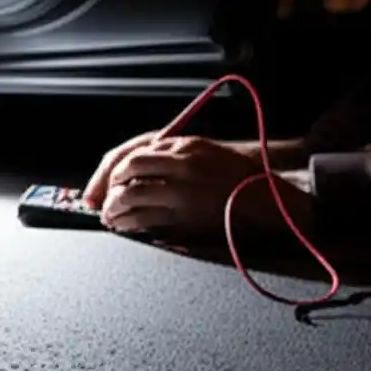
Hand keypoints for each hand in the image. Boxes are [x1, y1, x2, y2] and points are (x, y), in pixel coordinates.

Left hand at [82, 133, 308, 210]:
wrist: (271, 204)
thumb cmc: (241, 182)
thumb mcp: (209, 154)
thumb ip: (175, 156)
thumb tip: (138, 169)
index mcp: (188, 143)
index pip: (136, 149)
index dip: (113, 167)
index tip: (103, 180)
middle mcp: (183, 162)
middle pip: (127, 168)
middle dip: (106, 185)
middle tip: (98, 200)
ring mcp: (183, 189)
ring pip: (131, 195)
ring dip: (113, 208)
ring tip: (108, 216)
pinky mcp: (185, 215)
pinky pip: (143, 218)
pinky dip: (126, 222)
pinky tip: (122, 226)